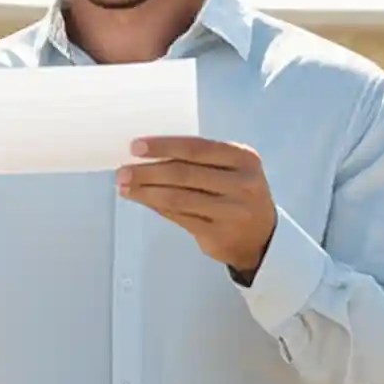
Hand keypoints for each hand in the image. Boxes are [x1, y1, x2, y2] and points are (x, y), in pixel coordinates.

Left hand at [117, 136, 276, 280]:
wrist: (262, 238)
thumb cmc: (235, 194)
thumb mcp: (230, 170)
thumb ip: (197, 160)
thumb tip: (145, 153)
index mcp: (243, 158)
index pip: (196, 147)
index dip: (163, 146)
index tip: (135, 146)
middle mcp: (242, 183)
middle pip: (183, 173)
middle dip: (147, 171)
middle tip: (121, 171)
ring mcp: (232, 211)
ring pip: (177, 197)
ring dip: (145, 191)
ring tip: (123, 186)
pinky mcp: (219, 233)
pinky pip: (178, 216)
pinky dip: (155, 205)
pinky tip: (140, 199)